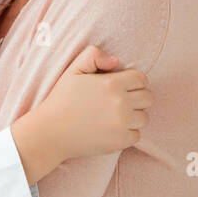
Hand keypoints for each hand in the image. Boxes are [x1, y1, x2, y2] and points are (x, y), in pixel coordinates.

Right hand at [39, 44, 152, 158]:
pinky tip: (111, 130)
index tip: (121, 87)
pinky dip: (127, 133)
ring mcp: (122, 123)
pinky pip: (136, 135)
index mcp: (112, 83)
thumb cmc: (61, 100)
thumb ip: (93, 55)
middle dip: (136, 98)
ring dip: (133, 117)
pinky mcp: (120, 141)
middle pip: (148, 98)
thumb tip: (116, 61)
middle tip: (118, 102)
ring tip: (114, 116)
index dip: (132, 82)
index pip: (141, 79)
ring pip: (144, 117)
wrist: (50, 132)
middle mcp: (121, 103)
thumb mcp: (73, 71)